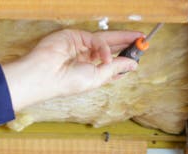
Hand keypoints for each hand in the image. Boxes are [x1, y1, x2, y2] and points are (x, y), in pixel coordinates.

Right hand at [1, 29, 142, 110]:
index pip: (112, 64)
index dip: (125, 59)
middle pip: (111, 48)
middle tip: (143, 42)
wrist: (44, 76)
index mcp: (90, 72)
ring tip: (139, 39)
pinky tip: (106, 57)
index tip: (139, 56)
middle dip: (127, 45)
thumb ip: (115, 68)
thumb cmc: (66, 83)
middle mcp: (87, 59)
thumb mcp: (97, 78)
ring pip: (106, 40)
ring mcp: (81, 47)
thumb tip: (133, 65)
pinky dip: (103, 48)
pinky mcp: (76, 37)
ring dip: (122, 40)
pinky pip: (95, 40)